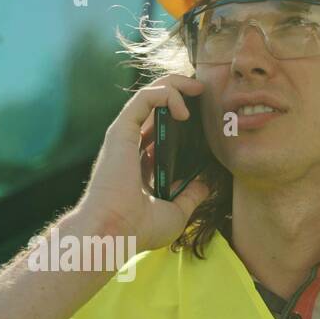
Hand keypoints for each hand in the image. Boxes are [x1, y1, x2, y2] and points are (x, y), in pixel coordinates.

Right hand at [77, 74, 211, 251]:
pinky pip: (145, 97)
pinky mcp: (122, 130)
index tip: (203, 116)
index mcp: (140, 163)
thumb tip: (205, 185)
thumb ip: (190, 196)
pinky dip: (166, 94)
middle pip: (155, 105)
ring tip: (198, 89)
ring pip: (149, 94)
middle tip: (203, 91)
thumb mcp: (175, 213)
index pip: (160, 128)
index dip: (180, 115)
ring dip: (176, 85)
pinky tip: (184, 110)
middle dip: (180, 91)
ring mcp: (125, 136)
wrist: (114, 233)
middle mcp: (131, 146)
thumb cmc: (138, 229)